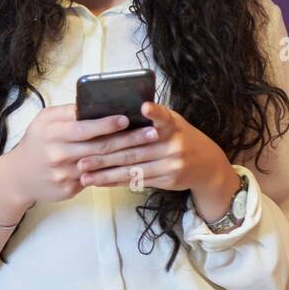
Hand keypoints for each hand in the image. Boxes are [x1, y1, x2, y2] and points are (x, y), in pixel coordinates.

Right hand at [3, 104, 138, 206]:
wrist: (18, 176)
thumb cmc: (36, 143)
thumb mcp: (43, 121)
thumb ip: (67, 112)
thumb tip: (93, 104)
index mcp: (51, 133)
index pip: (83, 128)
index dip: (107, 124)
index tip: (127, 118)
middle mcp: (57, 154)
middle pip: (99, 147)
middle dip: (128, 139)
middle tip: (151, 134)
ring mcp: (63, 174)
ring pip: (101, 165)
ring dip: (127, 157)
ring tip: (148, 149)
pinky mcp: (68, 190)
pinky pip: (95, 180)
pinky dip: (113, 173)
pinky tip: (130, 167)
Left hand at [77, 101, 238, 219]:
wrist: (207, 165)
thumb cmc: (179, 137)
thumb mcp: (172, 122)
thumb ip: (151, 118)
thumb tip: (115, 113)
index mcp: (172, 125)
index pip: (163, 116)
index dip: (154, 112)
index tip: (144, 107)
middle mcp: (174, 144)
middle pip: (133, 149)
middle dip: (104, 155)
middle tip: (81, 159)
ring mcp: (172, 163)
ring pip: (132, 169)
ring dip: (105, 174)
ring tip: (84, 175)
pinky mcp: (168, 179)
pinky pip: (137, 181)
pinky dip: (116, 181)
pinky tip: (99, 182)